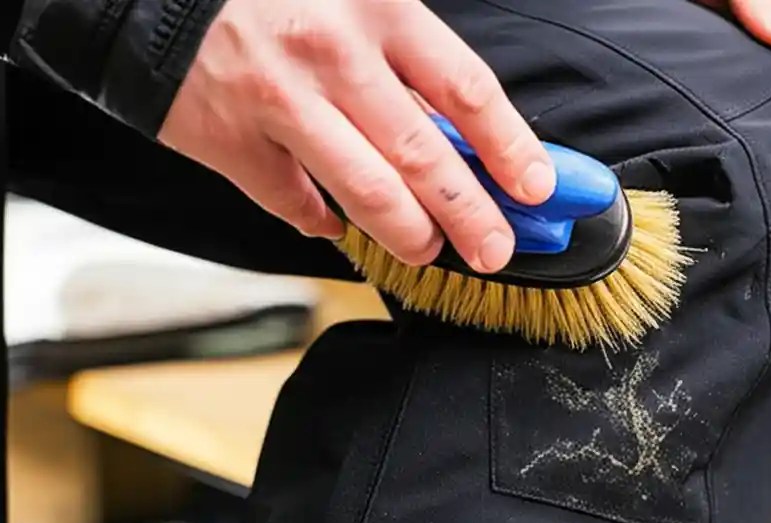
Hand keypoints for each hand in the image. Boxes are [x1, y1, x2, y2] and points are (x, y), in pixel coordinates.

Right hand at [158, 0, 557, 273]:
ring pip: (366, 192)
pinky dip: (323, 224)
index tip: (538, 186)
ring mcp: (279, 103)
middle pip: (422, 154)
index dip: (510, 146)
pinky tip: (339, 227)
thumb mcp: (354, 4)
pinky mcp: (232, 142)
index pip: (466, 90)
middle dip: (471, 214)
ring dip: (409, 234)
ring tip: (430, 250)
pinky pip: (294, 203)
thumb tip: (470, 143)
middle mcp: (332, 55)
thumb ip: (407, 66)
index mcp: (378, 9)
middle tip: (495, 248)